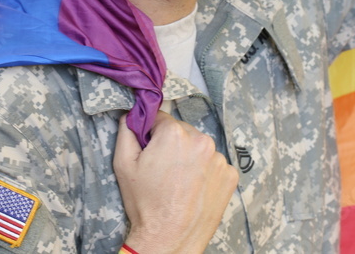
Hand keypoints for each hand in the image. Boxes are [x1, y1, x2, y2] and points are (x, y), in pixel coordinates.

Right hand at [114, 111, 237, 253]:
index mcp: (174, 134)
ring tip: (179, 183)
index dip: (152, 135)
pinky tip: (194, 188)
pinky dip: (205, 172)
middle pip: (182, 132)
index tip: (150, 152)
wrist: (170, 239)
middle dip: (172, 145)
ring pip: (199, 148)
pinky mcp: (230, 174)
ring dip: (191, 158)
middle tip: (163, 171)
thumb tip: (132, 114)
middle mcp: (201, 140)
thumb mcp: (124, 165)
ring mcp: (219, 158)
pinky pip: (214, 164)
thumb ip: (127, 131)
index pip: (161, 119)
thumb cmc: (146, 204)